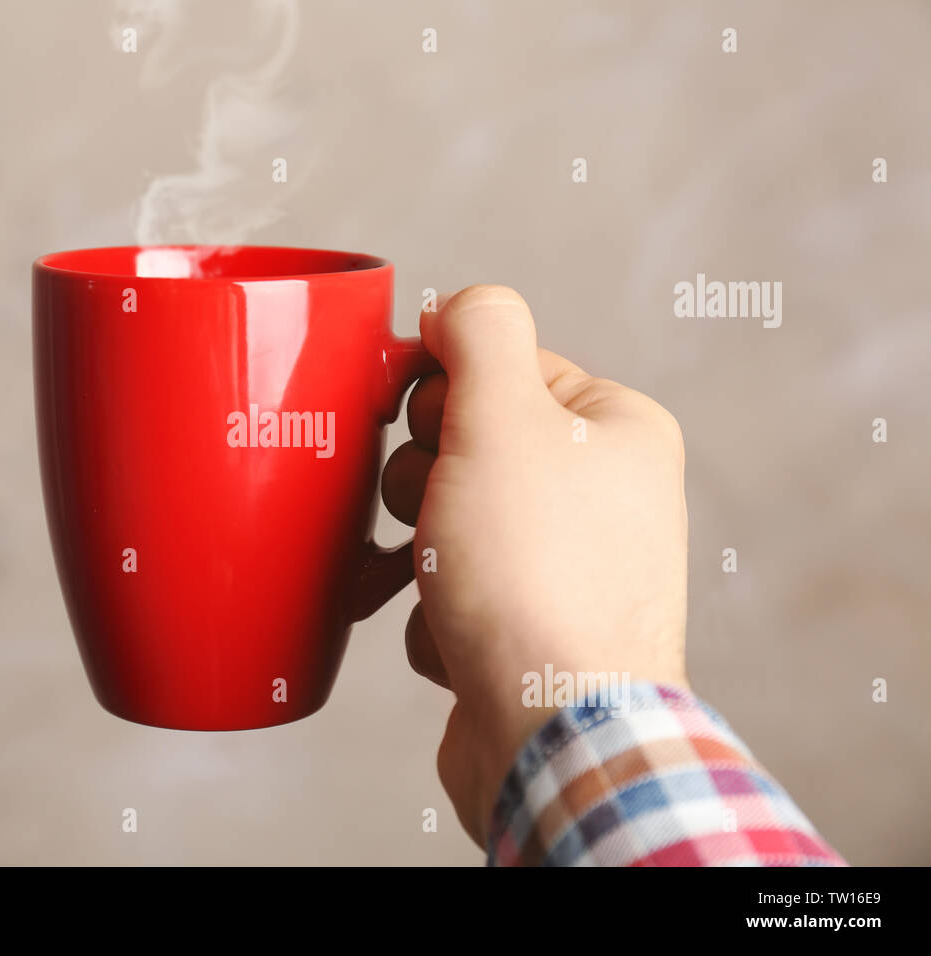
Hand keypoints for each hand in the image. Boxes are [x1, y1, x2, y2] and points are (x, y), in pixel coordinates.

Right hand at [382, 285, 689, 846]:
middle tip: (439, 511)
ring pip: (445, 519)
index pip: (500, 366)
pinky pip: (450, 591)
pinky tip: (457, 638)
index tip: (429, 429)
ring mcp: (568, 568)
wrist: (549, 730)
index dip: (443, 395)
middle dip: (426, 479)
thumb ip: (480, 332)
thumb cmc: (534, 576)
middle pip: (465, 443)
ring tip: (441, 582)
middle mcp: (603, 496)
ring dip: (420, 550)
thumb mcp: (502, 418)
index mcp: (616, 432)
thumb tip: (457, 307)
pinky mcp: (530, 630)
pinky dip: (434, 612)